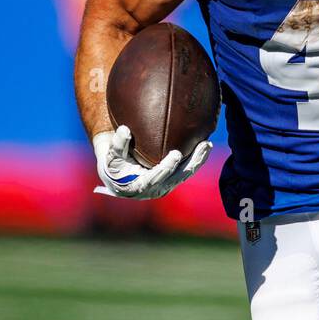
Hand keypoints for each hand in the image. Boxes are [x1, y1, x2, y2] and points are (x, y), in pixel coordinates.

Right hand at [93, 125, 211, 198]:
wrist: (117, 177)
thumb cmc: (113, 166)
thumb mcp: (111, 157)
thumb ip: (117, 144)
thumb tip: (124, 130)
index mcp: (140, 186)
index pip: (156, 177)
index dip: (167, 167)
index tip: (175, 154)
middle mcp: (156, 189)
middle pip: (178, 176)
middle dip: (192, 162)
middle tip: (203, 146)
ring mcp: (166, 185)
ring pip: (185, 174)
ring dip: (198, 160)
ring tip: (208, 144)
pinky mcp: (173, 180)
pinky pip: (186, 170)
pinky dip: (196, 159)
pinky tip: (205, 146)